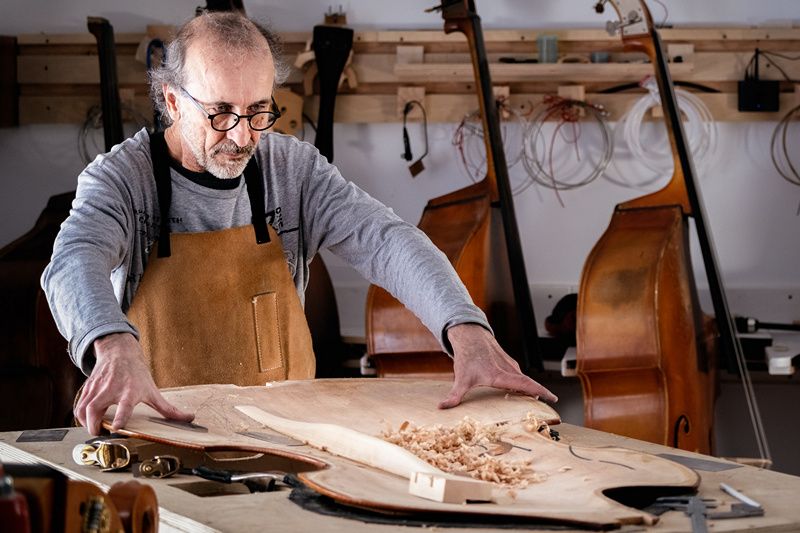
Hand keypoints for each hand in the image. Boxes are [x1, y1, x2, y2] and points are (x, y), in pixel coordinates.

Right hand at [75, 332, 194, 434]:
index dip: (119, 417)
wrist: (119, 352)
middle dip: (94, 424)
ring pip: (84, 408)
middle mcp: (111, 389)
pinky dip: (81, 417)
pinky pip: (79, 406)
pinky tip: (88, 422)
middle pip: (95, 408)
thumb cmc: (137, 374)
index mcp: (130, 391)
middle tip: (100, 434)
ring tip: (96, 430)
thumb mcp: (153, 390)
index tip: (116, 428)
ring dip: (86, 423)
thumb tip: (190, 418)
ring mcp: (97, 388)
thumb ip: (168, 409)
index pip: (124, 406)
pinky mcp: (88, 388)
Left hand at [439, 323, 557, 408]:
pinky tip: (521, 393)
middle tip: (549, 404)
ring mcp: (510, 365)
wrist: (470, 336)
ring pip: (523, 379)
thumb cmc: (466, 358)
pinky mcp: (509, 363)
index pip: (524, 384)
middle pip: (528, 383)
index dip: (539, 391)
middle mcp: (508, 369)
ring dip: (530, 390)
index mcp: (499, 375)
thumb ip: (454, 395)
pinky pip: (519, 376)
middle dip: (539, 393)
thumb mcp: (460, 378)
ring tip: (535, 403)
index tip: (553, 397)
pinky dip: (523, 384)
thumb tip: (442, 407)